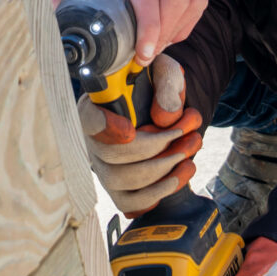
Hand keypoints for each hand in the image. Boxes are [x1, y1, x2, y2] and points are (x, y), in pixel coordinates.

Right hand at [76, 53, 204, 214]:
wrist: (168, 110)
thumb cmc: (159, 87)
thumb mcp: (166, 73)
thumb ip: (167, 85)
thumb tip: (166, 116)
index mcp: (97, 104)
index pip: (87, 118)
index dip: (104, 127)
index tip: (130, 131)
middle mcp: (94, 138)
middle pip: (110, 155)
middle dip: (155, 150)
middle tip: (186, 137)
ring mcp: (103, 166)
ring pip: (120, 181)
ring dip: (162, 170)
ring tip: (189, 152)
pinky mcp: (119, 188)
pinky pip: (130, 202)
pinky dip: (158, 192)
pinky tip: (180, 174)